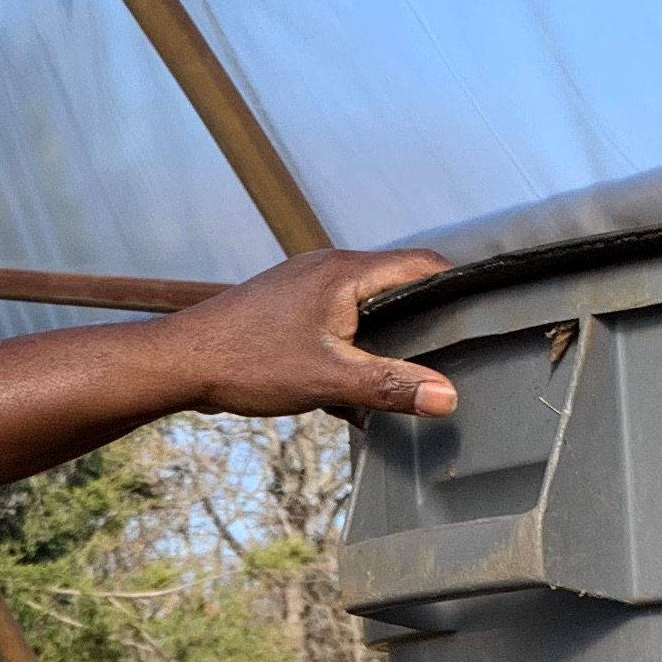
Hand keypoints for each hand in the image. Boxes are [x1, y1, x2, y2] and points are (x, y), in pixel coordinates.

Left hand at [156, 247, 457, 421]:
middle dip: (420, 323)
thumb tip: (448, 396)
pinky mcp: (287, 310)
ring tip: (397, 381)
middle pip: (395, 287)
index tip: (482, 312)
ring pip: (363, 311)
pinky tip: (346, 394)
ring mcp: (304, 287)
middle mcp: (327, 268)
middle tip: (448, 354)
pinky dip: (348, 354)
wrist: (179, 363)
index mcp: (345, 272)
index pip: (421, 264)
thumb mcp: (330, 379)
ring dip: (379, 346)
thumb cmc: (247, 361)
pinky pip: (335, 326)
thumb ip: (392, 385)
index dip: (457, 285)